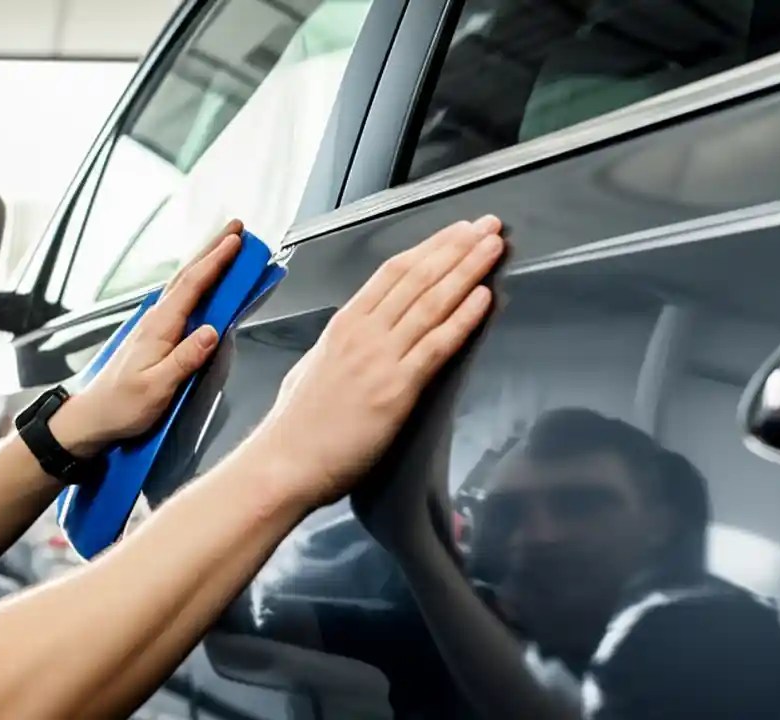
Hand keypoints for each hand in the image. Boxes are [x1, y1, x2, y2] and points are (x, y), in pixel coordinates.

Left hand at [50, 221, 244, 455]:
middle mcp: (156, 320)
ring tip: (225, 247)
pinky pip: (181, 300)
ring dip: (205, 263)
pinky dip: (196, 284)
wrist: (92, 417)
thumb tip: (211, 333)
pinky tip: (203, 284)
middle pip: (188, 276)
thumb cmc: (121, 405)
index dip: (215, 262)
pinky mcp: (155, 335)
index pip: (192, 286)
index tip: (235, 242)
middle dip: (212, 250)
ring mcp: (154, 326)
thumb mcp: (157, 388)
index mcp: (159, 328)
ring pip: (184, 285)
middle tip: (235, 228)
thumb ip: (185, 359)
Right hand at [247, 216, 504, 508]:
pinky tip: (484, 296)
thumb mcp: (313, 367)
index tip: (457, 231)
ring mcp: (380, 357)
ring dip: (467, 270)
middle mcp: (363, 332)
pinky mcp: (396, 388)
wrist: (285, 461)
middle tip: (488, 223)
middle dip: (457, 247)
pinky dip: (462, 317)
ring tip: (494, 246)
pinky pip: (436, 345)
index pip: (393, 272)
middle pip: (418, 277)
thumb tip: (354, 334)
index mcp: (343, 324)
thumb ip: (339, 346)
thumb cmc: (296, 425)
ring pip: (431, 302)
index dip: (430, 247)